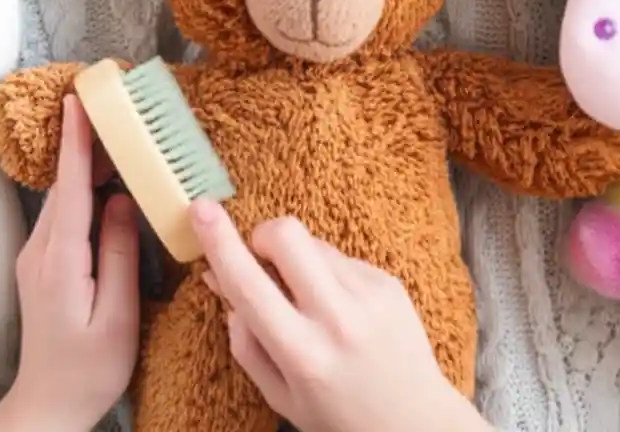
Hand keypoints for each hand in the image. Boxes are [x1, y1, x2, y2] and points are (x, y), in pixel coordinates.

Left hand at [0, 96, 139, 431]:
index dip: (75, 142)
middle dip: (83, 143)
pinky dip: (81, 192)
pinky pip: (63, 217)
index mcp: (60, 261)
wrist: (48, 404)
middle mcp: (40, 252)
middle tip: (110, 105)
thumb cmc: (89, 369)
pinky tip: (102, 183)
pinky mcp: (42, 267)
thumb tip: (123, 201)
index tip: (79, 101)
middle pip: (64, 186)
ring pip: (63, 200)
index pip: (69, 188)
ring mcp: (36, 258)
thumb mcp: (117, 316)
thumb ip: (120, 254)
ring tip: (112, 134)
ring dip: (84, 166)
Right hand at [191, 200, 492, 431]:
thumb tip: (220, 282)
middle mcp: (338, 319)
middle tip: (262, 263)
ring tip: (309, 301)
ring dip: (297, 260)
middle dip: (262, 235)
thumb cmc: (340, 417)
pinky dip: (327, 273)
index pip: (250, 284)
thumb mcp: (281, 396)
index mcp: (303, 353)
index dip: (219, 242)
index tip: (201, 209)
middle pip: (288, 234)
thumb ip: (244, 342)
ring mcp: (370, 296)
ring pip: (314, 242)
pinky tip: (340, 309)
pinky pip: (341, 257)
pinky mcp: (390, 283)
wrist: (418, 423)